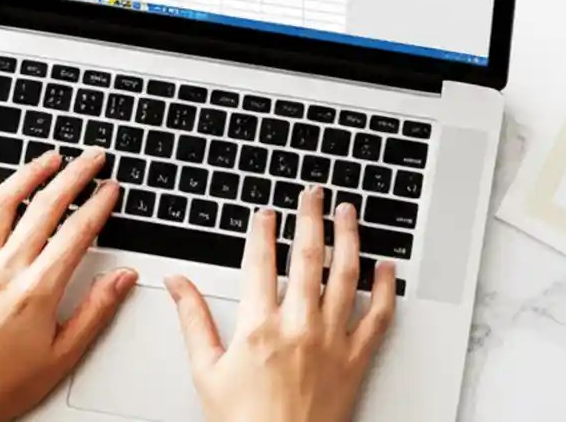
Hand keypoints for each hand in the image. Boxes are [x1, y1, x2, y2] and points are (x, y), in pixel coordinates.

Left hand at [0, 148, 136, 421]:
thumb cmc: (4, 385)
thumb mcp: (64, 353)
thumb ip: (96, 310)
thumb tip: (123, 276)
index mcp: (38, 290)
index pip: (78, 232)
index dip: (100, 204)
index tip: (112, 187)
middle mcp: (5, 271)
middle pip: (45, 206)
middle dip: (75, 175)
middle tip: (93, 158)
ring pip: (2, 204)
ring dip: (29, 174)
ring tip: (50, 158)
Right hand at [166, 186, 396, 421]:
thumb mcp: (206, 372)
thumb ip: (194, 321)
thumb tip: (177, 283)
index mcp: (258, 327)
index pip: (260, 262)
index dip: (263, 231)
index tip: (266, 212)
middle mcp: (298, 327)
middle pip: (307, 257)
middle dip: (310, 217)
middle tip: (313, 194)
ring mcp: (331, 340)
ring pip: (346, 275)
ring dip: (349, 237)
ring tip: (348, 212)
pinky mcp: (356, 359)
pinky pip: (378, 316)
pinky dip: (387, 288)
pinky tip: (387, 266)